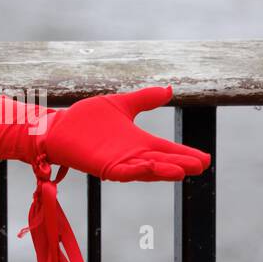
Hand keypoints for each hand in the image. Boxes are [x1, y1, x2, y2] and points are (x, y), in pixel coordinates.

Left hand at [37, 85, 211, 181]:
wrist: (56, 126)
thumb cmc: (86, 119)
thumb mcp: (120, 105)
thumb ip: (144, 99)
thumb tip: (170, 89)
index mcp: (138, 141)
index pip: (166, 149)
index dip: (184, 154)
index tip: (205, 159)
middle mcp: (132, 155)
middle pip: (161, 162)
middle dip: (179, 164)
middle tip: (200, 166)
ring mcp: (119, 162)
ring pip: (146, 169)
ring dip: (163, 170)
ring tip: (182, 170)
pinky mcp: (104, 166)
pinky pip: (123, 171)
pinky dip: (137, 170)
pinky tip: (151, 167)